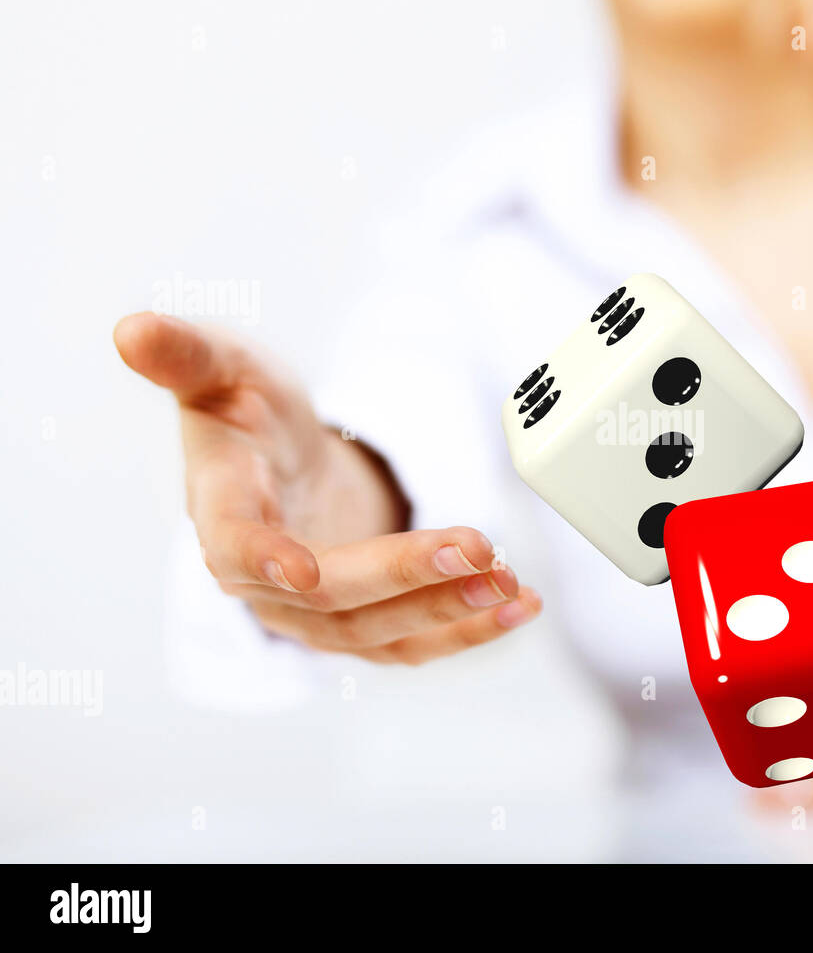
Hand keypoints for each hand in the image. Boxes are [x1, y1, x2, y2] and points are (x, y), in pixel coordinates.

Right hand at [114, 311, 541, 663]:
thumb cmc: (249, 416)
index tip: (304, 568)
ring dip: (447, 611)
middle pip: (330, 597)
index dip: (265, 557)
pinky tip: (520, 605)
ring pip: (378, 632)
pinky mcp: (361, 626)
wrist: (280, 468)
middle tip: (475, 547)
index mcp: (220, 513)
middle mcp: (263, 581)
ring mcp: (314, 613)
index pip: (235, 546)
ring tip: (510, 582)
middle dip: (405, 575)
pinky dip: (466, 630)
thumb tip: (132, 329)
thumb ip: (187, 354)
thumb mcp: (222, 371)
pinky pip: (411, 643)